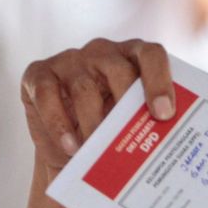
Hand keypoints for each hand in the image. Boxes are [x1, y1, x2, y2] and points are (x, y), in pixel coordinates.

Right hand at [20, 39, 174, 171]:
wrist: (71, 151)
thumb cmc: (111, 137)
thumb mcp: (133, 129)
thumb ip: (148, 127)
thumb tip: (169, 152)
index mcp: (134, 60)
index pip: (151, 56)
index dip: (159, 81)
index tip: (164, 114)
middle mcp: (103, 53)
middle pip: (118, 70)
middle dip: (126, 107)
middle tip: (130, 140)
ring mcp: (70, 61)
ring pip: (84, 88)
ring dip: (92, 125)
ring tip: (98, 154)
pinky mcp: (38, 74)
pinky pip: (46, 94)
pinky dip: (58, 123)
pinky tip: (71, 148)